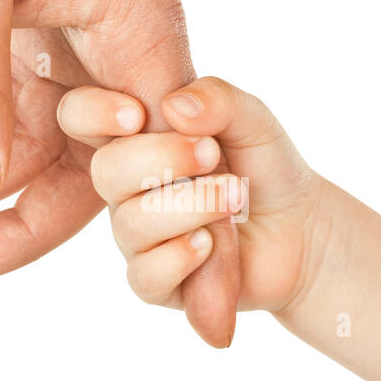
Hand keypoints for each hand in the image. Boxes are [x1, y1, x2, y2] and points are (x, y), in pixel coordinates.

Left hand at [0, 0, 239, 344]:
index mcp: (141, 25)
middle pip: (102, 162)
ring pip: (51, 130)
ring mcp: (90, 17)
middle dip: (32, 222)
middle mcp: (129, 29)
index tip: (205, 328)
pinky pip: (22, 88)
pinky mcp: (49, 5)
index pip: (172, 167)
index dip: (187, 248)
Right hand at [57, 76, 325, 315]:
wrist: (300, 230)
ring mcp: (138, 237)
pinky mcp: (156, 281)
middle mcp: (126, 188)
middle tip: (213, 155)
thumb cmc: (265, 168)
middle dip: (161, 159)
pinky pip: (146, 273)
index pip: (80, 118)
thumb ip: (218, 100)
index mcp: (136, 138)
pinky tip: (211, 243)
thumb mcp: (252, 120)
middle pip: (105, 171)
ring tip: (233, 196)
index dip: (92, 112)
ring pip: (132, 224)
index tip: (136, 114)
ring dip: (191, 206)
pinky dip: (182, 255)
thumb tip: (173, 106)